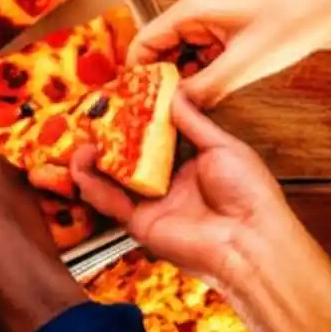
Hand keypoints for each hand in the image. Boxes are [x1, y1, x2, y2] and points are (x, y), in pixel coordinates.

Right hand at [70, 94, 292, 290]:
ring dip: (94, 163)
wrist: (248, 239)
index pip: (154, 138)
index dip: (135, 122)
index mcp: (190, 162)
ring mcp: (151, 203)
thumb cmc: (247, 191)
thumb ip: (192, 121)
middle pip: (128, 159)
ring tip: (82, 145)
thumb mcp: (222, 146)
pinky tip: (83, 168)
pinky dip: (94, 187)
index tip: (118, 103)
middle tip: (92, 123)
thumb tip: (174, 92)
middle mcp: (167, 182)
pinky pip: (111, 203)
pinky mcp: (139, 222)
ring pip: (113, 180)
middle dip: (107, 142)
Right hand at [129, 0, 330, 106]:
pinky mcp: (229, 40)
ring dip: (178, 85)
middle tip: (152, 116)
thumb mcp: (243, 63)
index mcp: (190, 12)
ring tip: (175, 113)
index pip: (142, 43)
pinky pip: (201, 64)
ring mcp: (213, 29)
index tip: (132, 104)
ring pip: (180, 61)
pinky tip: (202, 101)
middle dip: (154, 83)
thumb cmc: (293, 21)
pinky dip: (198, 82)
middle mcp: (196, 18)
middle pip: (158, 54)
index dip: (134, 75)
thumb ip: (203, 89)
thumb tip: (174, 111)